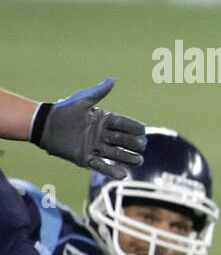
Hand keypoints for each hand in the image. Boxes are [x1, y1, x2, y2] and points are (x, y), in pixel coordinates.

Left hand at [31, 78, 145, 178]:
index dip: (133, 127)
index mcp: (103, 120)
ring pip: (115, 154)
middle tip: (141, 146)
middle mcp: (102, 135)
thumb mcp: (82, 100)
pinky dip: (111, 170)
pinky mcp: (85, 158)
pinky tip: (122, 174)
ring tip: (139, 161)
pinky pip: (100, 165)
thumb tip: (113, 80)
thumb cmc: (63, 110)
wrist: (44, 125)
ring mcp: (95, 147)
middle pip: (122, 140)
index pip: (122, 124)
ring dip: (127, 158)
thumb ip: (98, 92)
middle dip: (133, 144)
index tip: (143, 130)